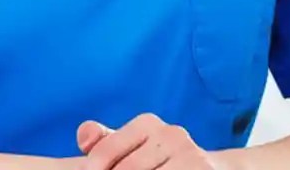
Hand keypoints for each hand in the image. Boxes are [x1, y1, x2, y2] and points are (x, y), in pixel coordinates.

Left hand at [74, 114, 220, 169]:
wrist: (205, 168)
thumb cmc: (155, 160)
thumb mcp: (129, 146)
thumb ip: (103, 141)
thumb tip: (84, 136)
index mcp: (148, 123)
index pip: (106, 150)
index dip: (94, 168)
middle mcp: (172, 135)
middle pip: (126, 169)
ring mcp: (191, 156)